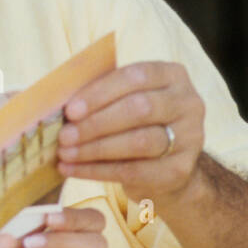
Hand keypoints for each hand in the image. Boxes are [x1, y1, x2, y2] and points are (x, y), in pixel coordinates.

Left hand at [58, 61, 204, 206]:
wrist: (165, 165)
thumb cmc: (133, 123)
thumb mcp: (121, 100)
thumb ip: (99, 94)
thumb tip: (57, 99)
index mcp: (171, 76)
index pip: (136, 77)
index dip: (100, 93)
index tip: (70, 110)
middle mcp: (188, 103)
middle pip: (140, 109)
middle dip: (96, 123)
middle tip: (64, 136)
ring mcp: (190, 137)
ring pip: (140, 142)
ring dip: (95, 149)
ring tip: (64, 153)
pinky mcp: (180, 169)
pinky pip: (134, 171)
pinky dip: (97, 171)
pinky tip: (71, 170)